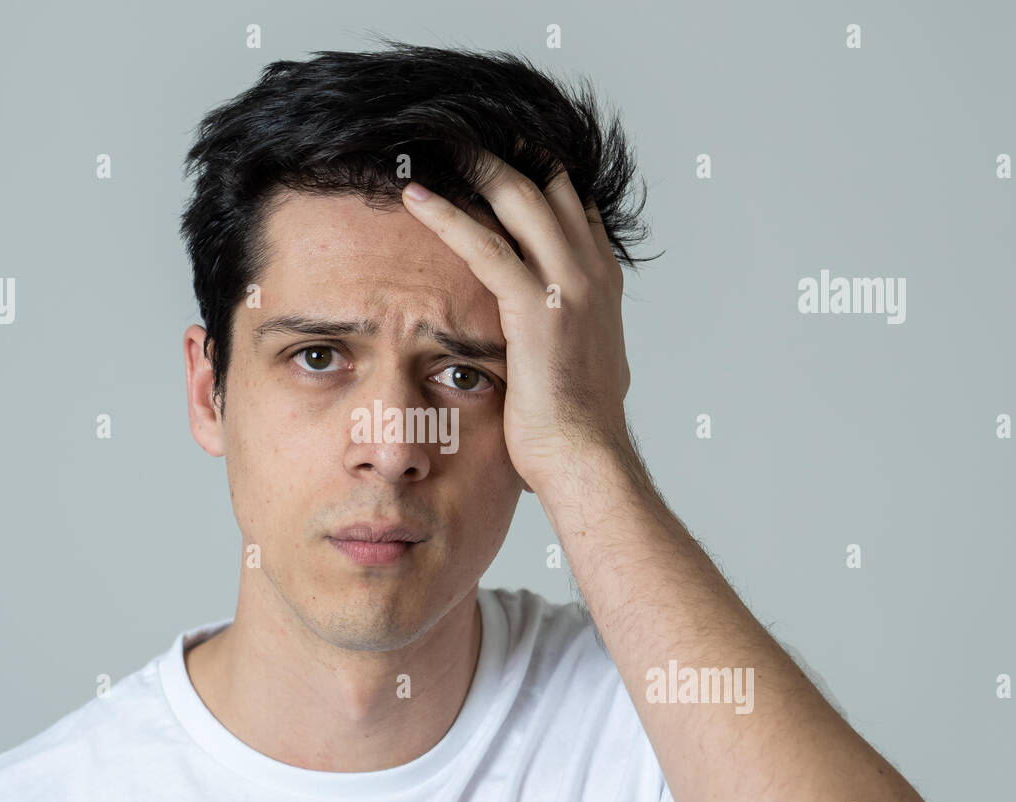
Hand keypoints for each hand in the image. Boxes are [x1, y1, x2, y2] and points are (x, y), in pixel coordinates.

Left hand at [400, 152, 631, 494]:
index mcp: (601, 281)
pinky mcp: (535, 309)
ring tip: (433, 141)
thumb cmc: (577, 425)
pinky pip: (485, 245)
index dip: (535, 170)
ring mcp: (568, 286)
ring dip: (473, 164)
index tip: (496, 149)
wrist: (587, 458)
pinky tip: (414, 195)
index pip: (571, 202)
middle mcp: (590, 272)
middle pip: (548, 182)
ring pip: (519, 199)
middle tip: (457, 129)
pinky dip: (447, 215)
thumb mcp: (583, 360)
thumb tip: (556, 328)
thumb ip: (572, 328)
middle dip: (503, 150)